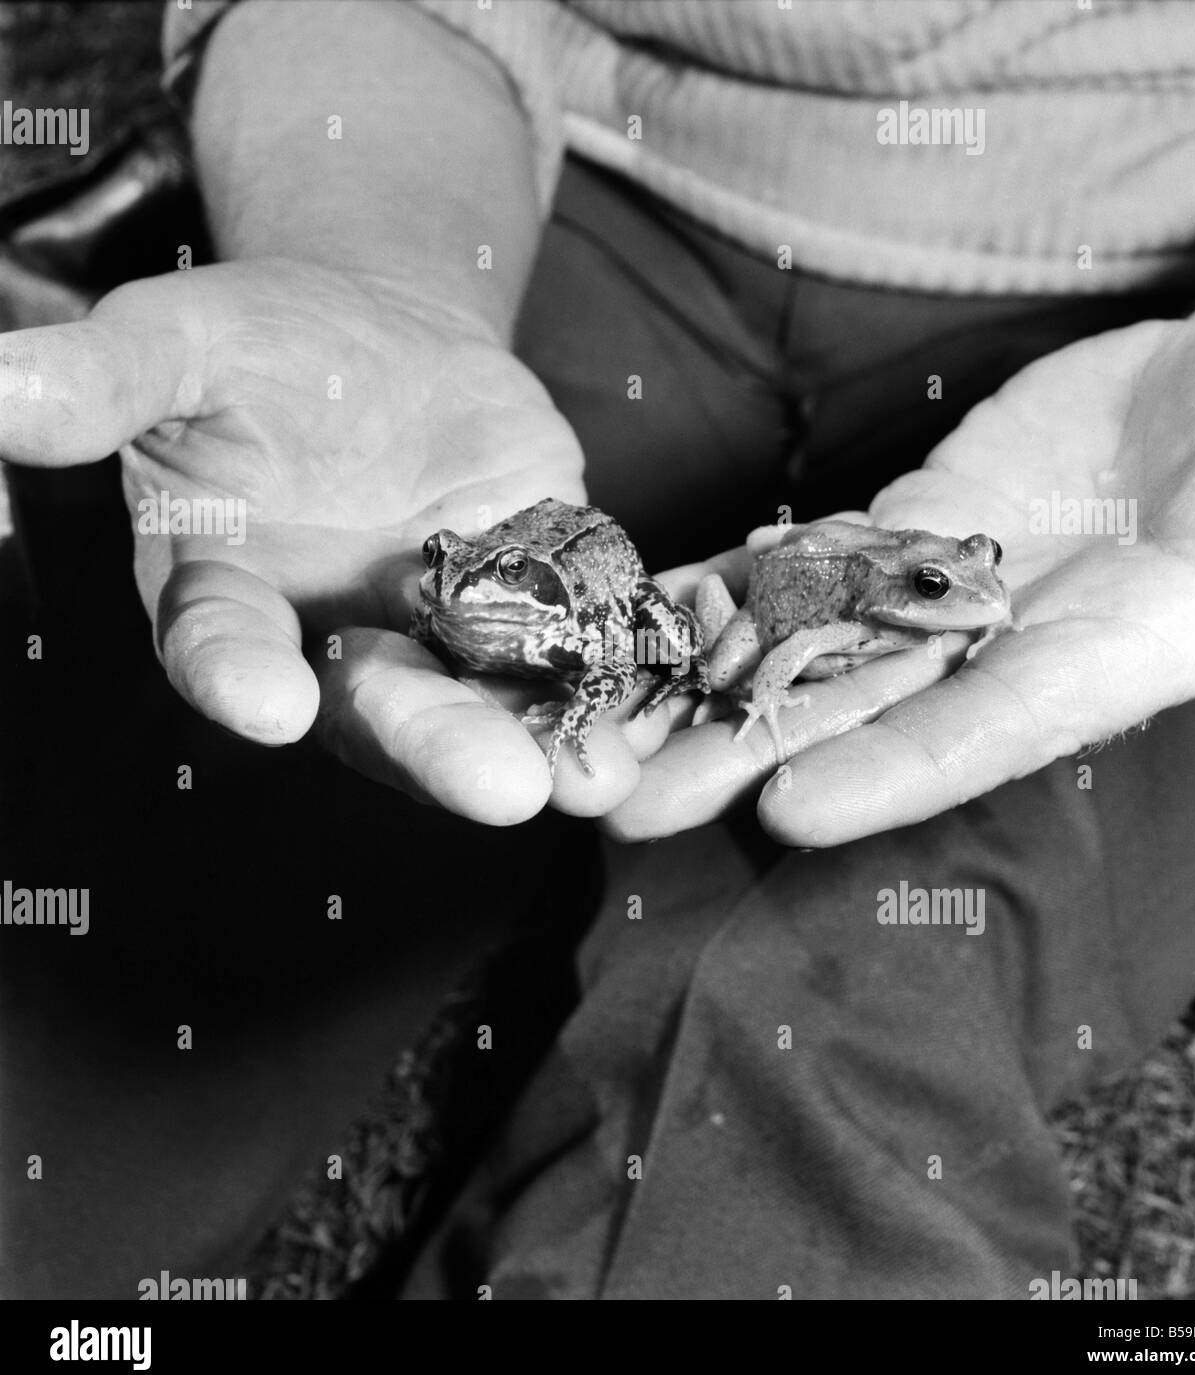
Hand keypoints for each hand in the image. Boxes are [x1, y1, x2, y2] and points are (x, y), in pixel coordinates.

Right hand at [0, 258, 621, 823]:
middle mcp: (333, 640)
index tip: (263, 705)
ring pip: (487, 703)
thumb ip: (104, 381)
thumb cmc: (262, 341)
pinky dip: (614, 681)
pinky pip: (573, 649)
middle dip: (439, 746)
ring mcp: (441, 631)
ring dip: (546, 742)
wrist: (383, 332)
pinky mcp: (533, 602)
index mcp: (229, 599)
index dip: (237, 678)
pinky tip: (658, 711)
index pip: (222, 650)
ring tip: (600, 779)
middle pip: (379, 711)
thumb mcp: (179, 342)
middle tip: (501, 789)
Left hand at [605, 308, 1194, 845]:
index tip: (789, 811)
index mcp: (1125, 649)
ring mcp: (952, 588)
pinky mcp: (913, 532)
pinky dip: (736, 586)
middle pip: (869, 713)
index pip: (997, 728)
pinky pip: (815, 564)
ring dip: (709, 686)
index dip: (895, 774)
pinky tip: (654, 610)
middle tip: (630, 805)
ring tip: (604, 725)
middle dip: (748, 758)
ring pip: (817, 644)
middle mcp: (1017, 641)